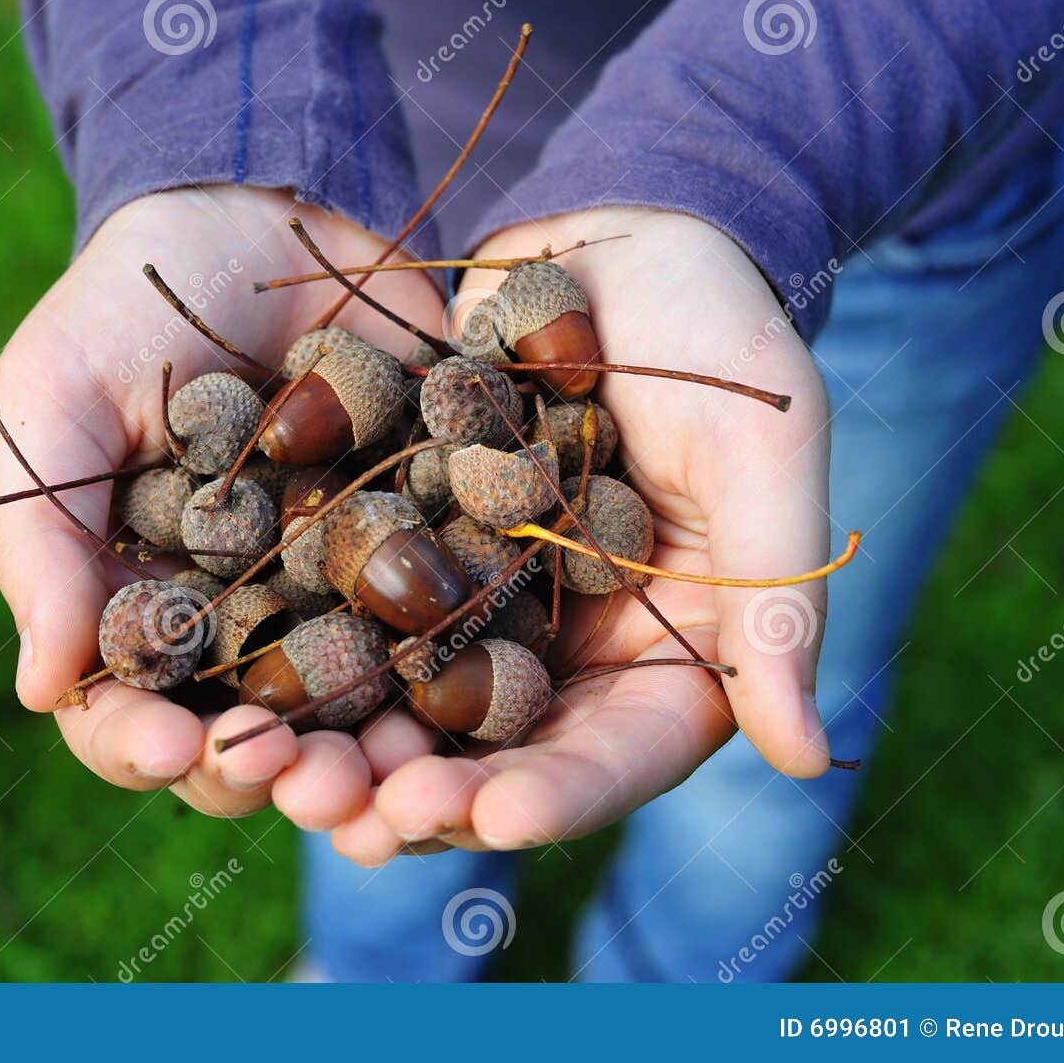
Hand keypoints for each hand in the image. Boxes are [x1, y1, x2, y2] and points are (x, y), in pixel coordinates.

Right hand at [0, 186, 443, 822]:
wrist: (259, 209)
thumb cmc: (126, 305)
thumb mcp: (57, 398)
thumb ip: (42, 539)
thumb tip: (40, 691)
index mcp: (136, 608)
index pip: (127, 714)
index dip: (143, 745)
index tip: (173, 744)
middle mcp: (236, 625)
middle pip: (247, 742)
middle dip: (271, 776)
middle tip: (304, 782)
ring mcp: (333, 597)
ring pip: (352, 714)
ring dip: (372, 756)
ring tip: (394, 774)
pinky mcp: (423, 550)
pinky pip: (445, 629)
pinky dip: (460, 670)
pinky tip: (478, 689)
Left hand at [328, 206, 836, 863]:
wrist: (621, 241)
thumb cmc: (721, 338)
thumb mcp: (764, 454)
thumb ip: (776, 598)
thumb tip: (810, 758)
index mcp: (676, 653)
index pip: (620, 754)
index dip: (559, 795)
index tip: (493, 817)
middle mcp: (575, 651)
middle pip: (502, 757)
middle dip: (433, 798)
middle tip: (363, 820)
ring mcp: (490, 607)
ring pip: (417, 708)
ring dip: (355, 751)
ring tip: (290, 776)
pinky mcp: (419, 553)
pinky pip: (360, 620)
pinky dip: (313, 655)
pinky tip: (253, 682)